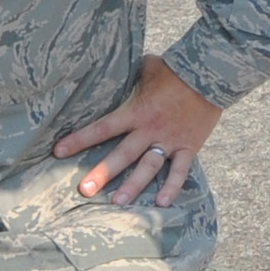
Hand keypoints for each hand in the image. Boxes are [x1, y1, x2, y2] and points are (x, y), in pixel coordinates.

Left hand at [54, 57, 222, 206]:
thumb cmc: (175, 69)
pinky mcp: (189, 146)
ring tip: (118, 202)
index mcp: (136, 111)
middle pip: (122, 155)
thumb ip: (129, 75)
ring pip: (148, 167)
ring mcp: (169, 140)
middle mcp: (150, 129)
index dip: (79, 139)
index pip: (102, 127)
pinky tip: (161, 203)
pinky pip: (180, 171)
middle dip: (102, 173)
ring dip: (133, 186)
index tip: (58, 151)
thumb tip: (110, 68)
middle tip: (84, 191)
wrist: (211, 74)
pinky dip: (172, 187)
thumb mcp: (147, 67)